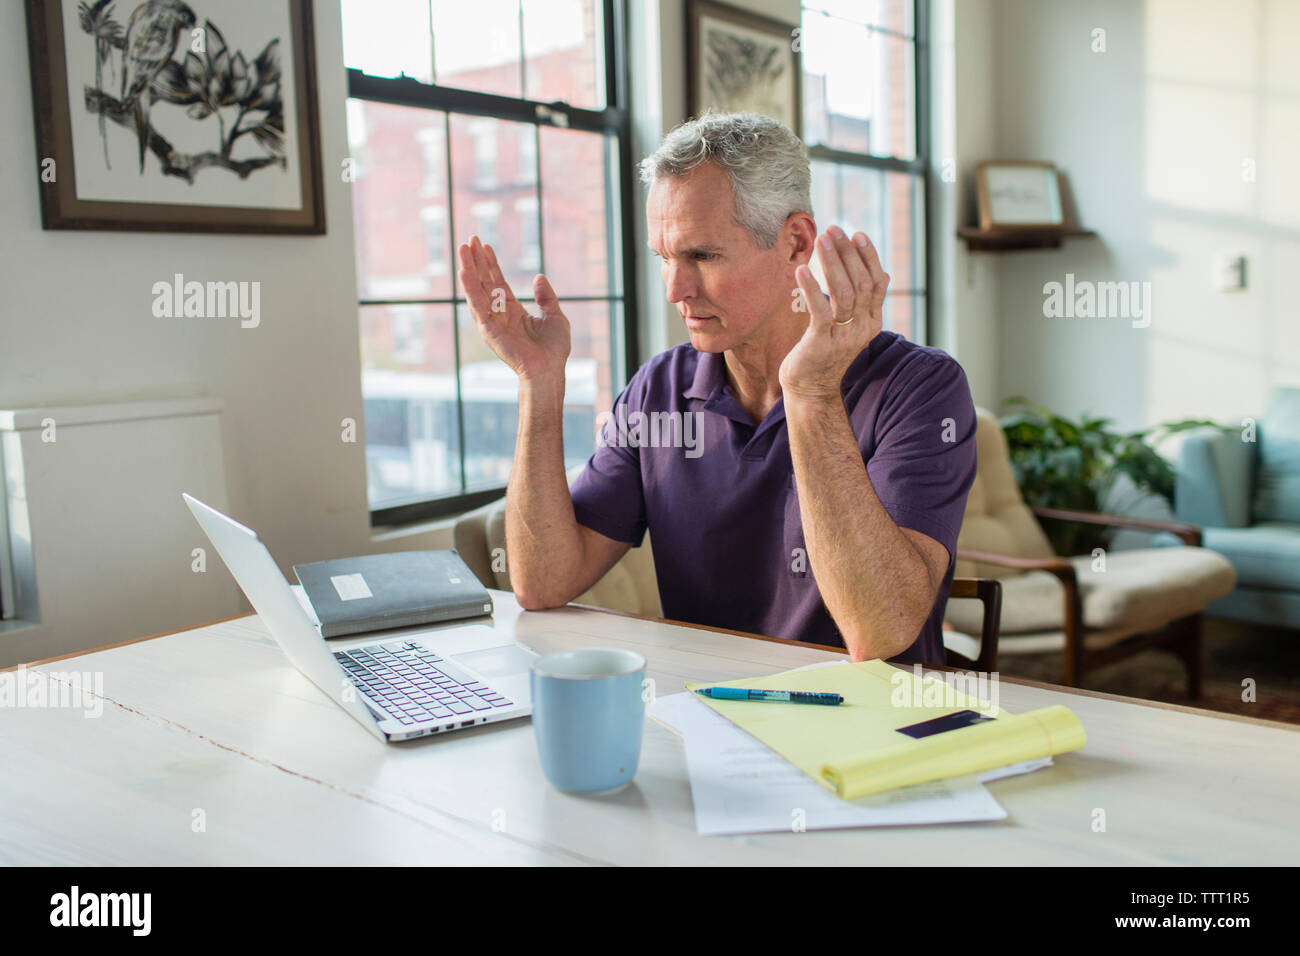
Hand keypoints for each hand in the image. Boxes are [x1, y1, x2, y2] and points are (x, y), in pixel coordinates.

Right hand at [457, 235, 570, 383]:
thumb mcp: (556, 316)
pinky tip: (464, 271)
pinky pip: (477, 305)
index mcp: (513, 310)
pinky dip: (470, 288)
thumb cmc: (554, 350)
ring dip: (469, 268)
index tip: (485, 245)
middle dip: (477, 260)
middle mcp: (500, 314)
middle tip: (470, 239)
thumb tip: (538, 277)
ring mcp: (492, 321)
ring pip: (477, 289)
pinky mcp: (488, 330)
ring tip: (463, 248)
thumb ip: (547, 297)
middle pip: (485, 282)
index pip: (498, 282)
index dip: (491, 264)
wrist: (549, 369)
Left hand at [779, 226, 887, 403]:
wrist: (811, 389)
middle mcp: (862, 328)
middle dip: (848, 253)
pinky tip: (802, 270)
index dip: (868, 256)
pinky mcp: (822, 343)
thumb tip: (883, 272)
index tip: (856, 234)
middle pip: (862, 283)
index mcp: (872, 321)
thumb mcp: (850, 325)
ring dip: (832, 263)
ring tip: (821, 241)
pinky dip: (812, 288)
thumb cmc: (826, 353)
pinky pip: (820, 311)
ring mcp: (844, 337)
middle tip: (833, 230)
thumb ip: (863, 302)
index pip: (877, 282)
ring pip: (845, 293)